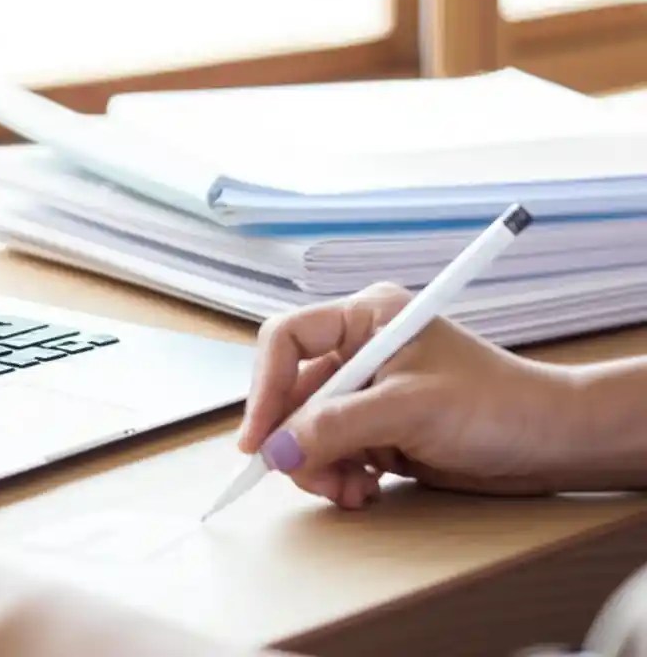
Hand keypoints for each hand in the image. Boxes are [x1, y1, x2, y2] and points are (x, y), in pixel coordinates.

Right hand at [237, 282, 584, 508]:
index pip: (286, 340)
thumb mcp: (412, 409)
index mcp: (365, 318)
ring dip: (318, 467)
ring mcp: (366, 391)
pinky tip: (364, 491)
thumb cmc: (497, 405)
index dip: (265, 387)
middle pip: (291, 394)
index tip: (259, 439)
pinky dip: (337, 478)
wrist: (551, 444)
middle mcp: (359, 350)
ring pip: (305, 430)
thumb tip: (276, 448)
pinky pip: (329, 453)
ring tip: (350, 490)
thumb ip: (338, 426)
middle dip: (296, 440)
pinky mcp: (375, 428)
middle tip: (311, 476)